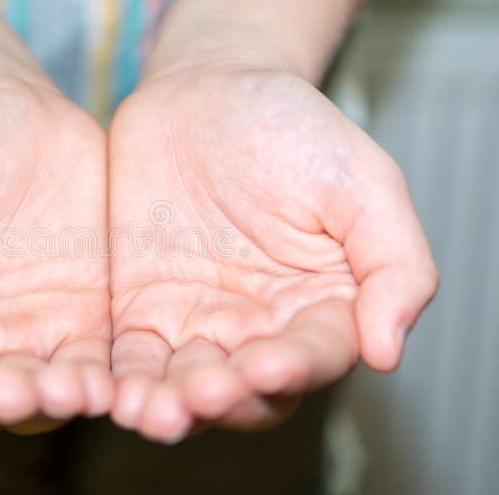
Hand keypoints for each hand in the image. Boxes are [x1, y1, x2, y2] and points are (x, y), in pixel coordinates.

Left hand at [108, 65, 436, 441]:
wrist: (203, 92)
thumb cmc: (288, 127)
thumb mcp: (360, 179)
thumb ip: (393, 262)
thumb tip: (388, 349)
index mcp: (320, 305)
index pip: (316, 355)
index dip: (295, 368)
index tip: (268, 365)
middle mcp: (259, 327)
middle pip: (246, 389)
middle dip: (224, 398)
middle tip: (200, 393)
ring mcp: (197, 323)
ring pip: (186, 386)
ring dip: (169, 406)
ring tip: (149, 410)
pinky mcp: (142, 312)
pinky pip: (133, 360)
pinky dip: (124, 382)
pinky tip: (110, 391)